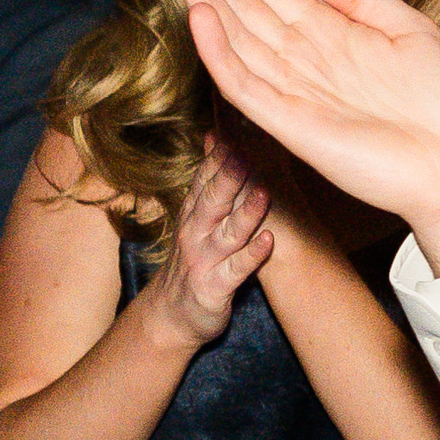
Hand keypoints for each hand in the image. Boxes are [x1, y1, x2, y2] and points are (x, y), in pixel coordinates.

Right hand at [144, 145, 275, 347]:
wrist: (171, 316)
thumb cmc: (194, 260)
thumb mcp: (196, 218)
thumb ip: (208, 179)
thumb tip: (215, 135)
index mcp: (194, 213)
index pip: (206, 176)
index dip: (220, 152)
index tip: (234, 124)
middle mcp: (196, 232)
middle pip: (214, 198)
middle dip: (230, 174)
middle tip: (245, 148)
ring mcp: (204, 260)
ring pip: (227, 233)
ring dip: (246, 213)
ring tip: (265, 193)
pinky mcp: (214, 287)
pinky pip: (236, 270)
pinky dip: (252, 257)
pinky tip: (268, 243)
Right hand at [174, 0, 439, 265]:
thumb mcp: (408, 29)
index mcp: (328, 36)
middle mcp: (303, 61)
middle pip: (245, 7)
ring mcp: (293, 93)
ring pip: (236, 40)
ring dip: (208, 1)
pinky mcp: (291, 126)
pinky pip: (246, 86)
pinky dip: (221, 53)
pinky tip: (202, 16)